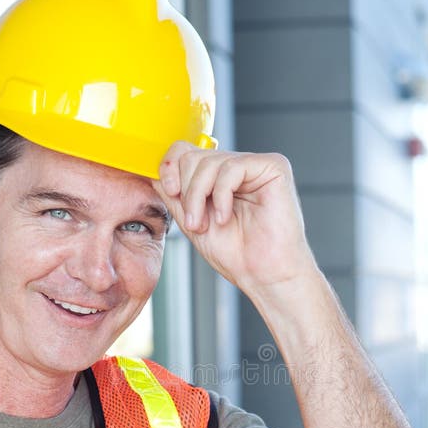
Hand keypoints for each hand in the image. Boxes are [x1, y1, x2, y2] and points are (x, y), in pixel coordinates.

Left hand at [153, 142, 314, 296]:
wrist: (264, 275)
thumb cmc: (236, 255)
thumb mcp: (191, 221)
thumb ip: (175, 196)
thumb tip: (154, 171)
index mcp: (219, 178)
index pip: (186, 152)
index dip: (170, 167)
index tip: (170, 192)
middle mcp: (237, 167)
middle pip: (193, 155)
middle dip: (186, 191)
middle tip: (195, 222)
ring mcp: (255, 165)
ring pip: (209, 161)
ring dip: (199, 197)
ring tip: (208, 224)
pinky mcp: (273, 167)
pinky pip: (231, 168)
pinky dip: (221, 195)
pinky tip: (225, 217)